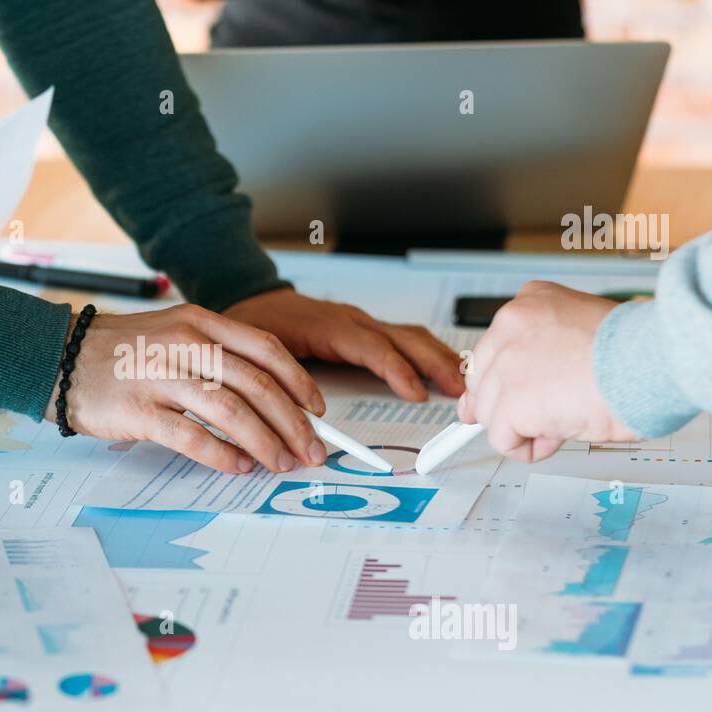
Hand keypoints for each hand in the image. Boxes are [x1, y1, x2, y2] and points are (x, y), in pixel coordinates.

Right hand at [48, 304, 329, 473]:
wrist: (60, 358)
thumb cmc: (123, 353)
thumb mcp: (174, 335)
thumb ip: (218, 357)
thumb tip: (271, 399)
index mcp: (199, 323)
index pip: (265, 349)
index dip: (299, 381)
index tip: (318, 410)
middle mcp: (184, 345)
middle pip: (256, 384)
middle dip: (292, 422)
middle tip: (311, 449)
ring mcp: (161, 376)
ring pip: (230, 411)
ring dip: (264, 442)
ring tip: (281, 463)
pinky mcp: (139, 410)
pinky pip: (191, 436)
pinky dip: (221, 455)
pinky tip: (238, 466)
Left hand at [222, 289, 464, 400]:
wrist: (251, 296)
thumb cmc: (253, 322)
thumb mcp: (258, 351)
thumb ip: (280, 379)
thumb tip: (302, 413)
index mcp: (327, 324)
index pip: (371, 347)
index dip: (396, 370)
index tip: (417, 393)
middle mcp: (350, 320)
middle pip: (402, 338)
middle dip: (434, 363)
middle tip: (458, 390)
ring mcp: (360, 322)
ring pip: (408, 337)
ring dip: (437, 358)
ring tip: (461, 383)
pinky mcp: (363, 329)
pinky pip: (401, 339)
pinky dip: (425, 354)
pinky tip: (440, 370)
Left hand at [458, 280, 637, 460]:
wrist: (655, 360)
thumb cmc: (635, 351)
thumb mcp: (577, 337)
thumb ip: (536, 360)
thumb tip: (489, 398)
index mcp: (530, 304)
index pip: (495, 352)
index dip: (516, 381)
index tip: (536, 389)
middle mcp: (509, 326)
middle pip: (486, 383)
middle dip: (515, 405)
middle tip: (558, 406)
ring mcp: (506, 364)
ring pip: (491, 414)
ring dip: (528, 427)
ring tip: (570, 414)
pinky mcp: (510, 402)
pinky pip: (502, 440)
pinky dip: (528, 449)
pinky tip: (560, 433)